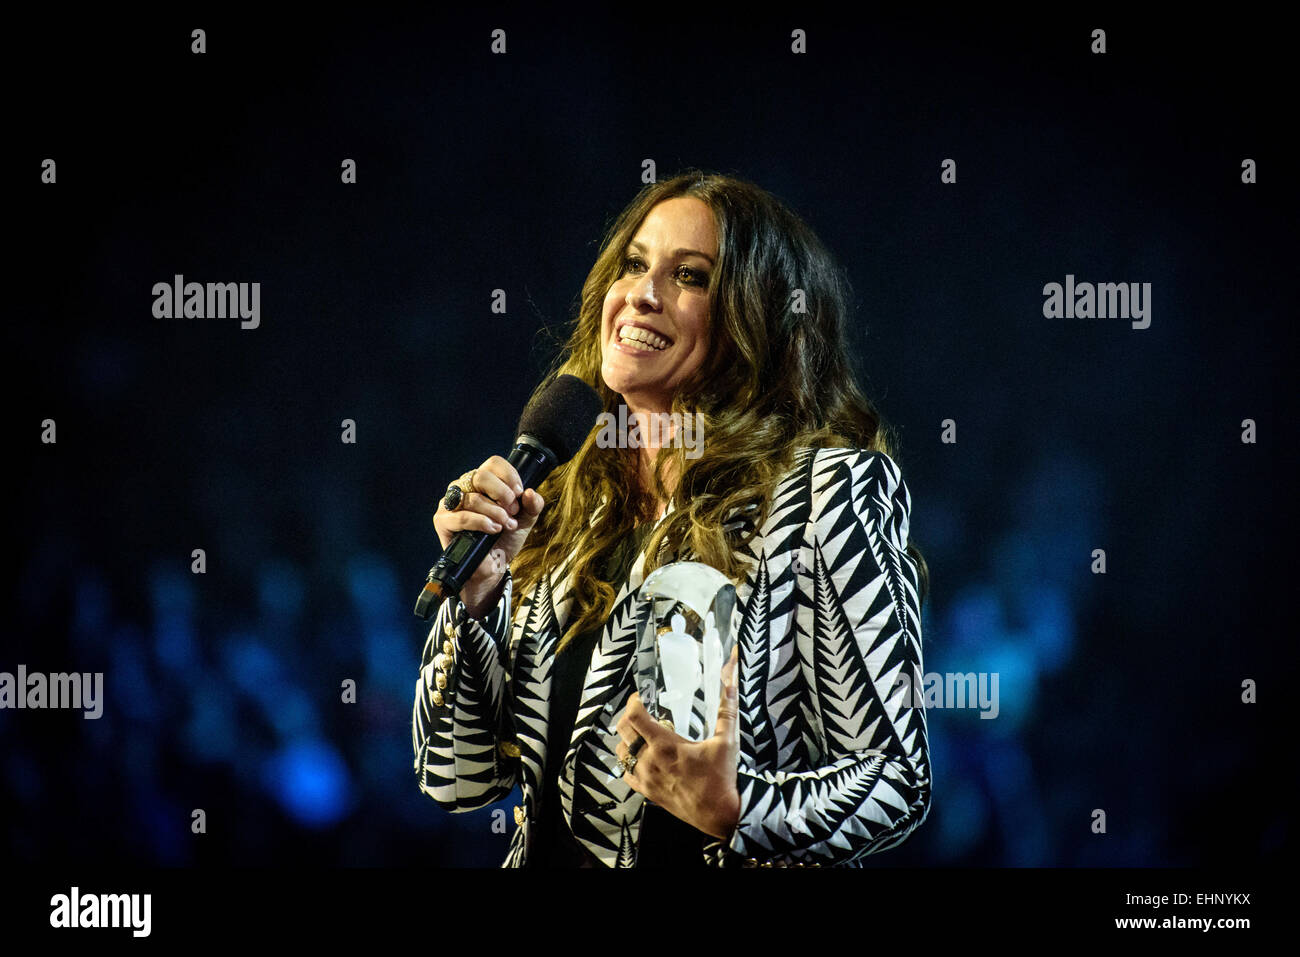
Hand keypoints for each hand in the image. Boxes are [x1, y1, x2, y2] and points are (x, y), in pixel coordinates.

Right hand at [432, 455, 545, 617]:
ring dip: (495, 512)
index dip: (509, 476)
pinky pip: (461, 516)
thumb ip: (533, 505)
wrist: (493, 567)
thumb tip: (530, 492)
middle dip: (502, 494)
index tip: (520, 494)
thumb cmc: (505, 539)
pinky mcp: (442, 521)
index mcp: (483, 481)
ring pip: (473, 498)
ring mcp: (450, 503)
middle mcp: (464, 487)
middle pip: (481, 475)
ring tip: (505, 525)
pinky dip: (481, 522)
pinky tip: (493, 529)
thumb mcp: (525, 520)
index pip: (493, 463)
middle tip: (512, 511)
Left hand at [615, 646, 740, 840]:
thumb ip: (726, 711)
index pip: (635, 717)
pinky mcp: (648, 792)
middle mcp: (650, 761)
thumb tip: (731, 686)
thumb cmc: (721, 781)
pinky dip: (629, 763)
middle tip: (641, 711)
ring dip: (627, 740)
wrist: (720, 815)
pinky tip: (641, 758)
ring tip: (642, 735)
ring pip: (621, 753)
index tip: (640, 696)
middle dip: (629, 717)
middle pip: (623, 731)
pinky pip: (626, 774)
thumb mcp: (726, 742)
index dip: (633, 702)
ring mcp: (647, 778)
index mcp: (666, 746)